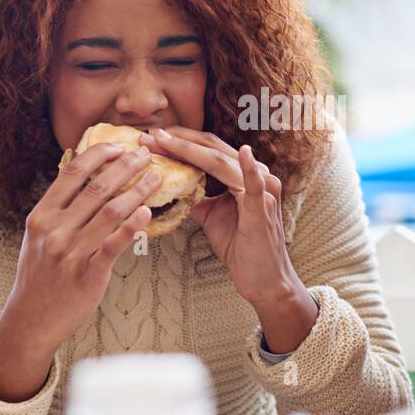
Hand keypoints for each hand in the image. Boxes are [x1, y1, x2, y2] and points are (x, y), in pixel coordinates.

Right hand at [0, 141, 161, 347]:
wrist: (31, 319)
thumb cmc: (38, 274)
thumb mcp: (37, 236)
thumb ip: (57, 209)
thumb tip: (81, 177)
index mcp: (41, 215)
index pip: (72, 173)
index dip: (98, 154)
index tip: (119, 145)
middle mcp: (54, 230)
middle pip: (96, 188)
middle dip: (125, 166)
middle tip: (146, 153)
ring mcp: (71, 252)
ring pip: (111, 212)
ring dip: (137, 190)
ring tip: (155, 177)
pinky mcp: (89, 274)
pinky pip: (115, 244)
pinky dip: (133, 225)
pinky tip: (148, 212)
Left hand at [140, 127, 301, 307]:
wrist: (263, 280)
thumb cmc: (241, 248)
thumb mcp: (212, 217)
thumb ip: (198, 198)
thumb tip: (171, 187)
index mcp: (243, 175)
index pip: (208, 150)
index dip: (181, 141)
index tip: (153, 137)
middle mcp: (257, 176)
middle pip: (213, 149)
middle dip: (179, 140)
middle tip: (150, 134)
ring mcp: (263, 190)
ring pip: (221, 162)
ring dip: (189, 150)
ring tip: (164, 141)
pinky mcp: (264, 209)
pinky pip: (256, 185)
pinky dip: (250, 168)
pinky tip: (244, 153)